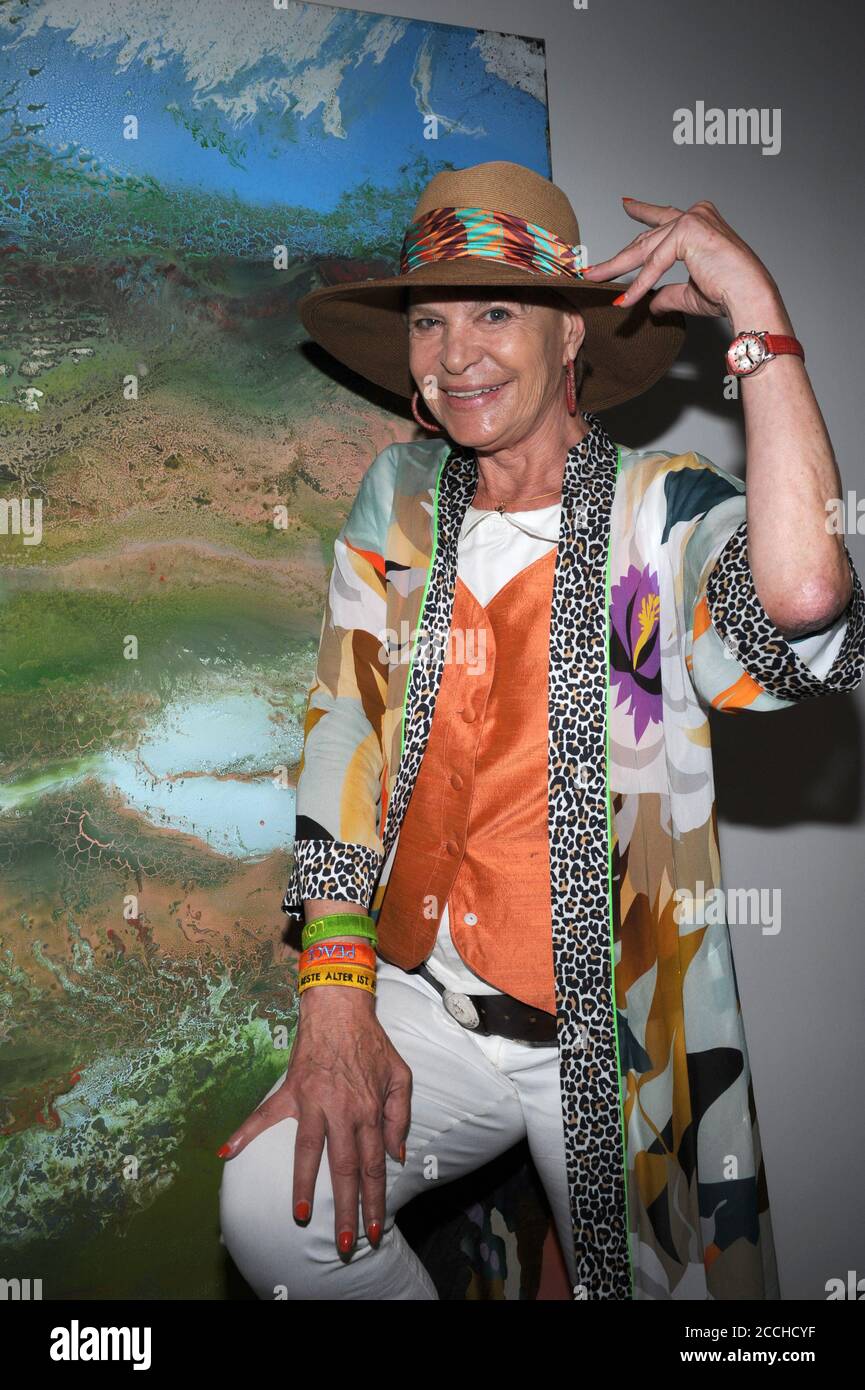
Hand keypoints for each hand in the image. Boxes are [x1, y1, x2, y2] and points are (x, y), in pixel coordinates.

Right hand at [218, 984, 412, 1256]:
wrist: (342, 1008)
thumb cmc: (372, 1043)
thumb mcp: (400, 1076)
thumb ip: (400, 1117)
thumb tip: (396, 1155)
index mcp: (369, 1112)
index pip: (372, 1167)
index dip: (373, 1201)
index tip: (372, 1230)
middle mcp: (342, 1112)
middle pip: (344, 1170)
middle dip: (346, 1210)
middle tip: (345, 1245)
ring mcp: (314, 1103)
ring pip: (309, 1152)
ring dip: (305, 1186)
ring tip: (300, 1217)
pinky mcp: (291, 1091)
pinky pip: (265, 1115)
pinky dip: (245, 1132)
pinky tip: (228, 1152)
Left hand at [582, 197, 782, 322]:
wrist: (748, 295)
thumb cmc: (729, 292)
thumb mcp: (690, 293)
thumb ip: (669, 293)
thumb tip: (653, 303)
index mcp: (700, 223)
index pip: (663, 218)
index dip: (642, 212)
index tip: (626, 204)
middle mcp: (696, 215)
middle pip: (647, 237)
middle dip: (618, 256)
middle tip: (592, 267)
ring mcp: (691, 219)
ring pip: (645, 249)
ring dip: (617, 268)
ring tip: (595, 278)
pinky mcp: (687, 231)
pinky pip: (655, 262)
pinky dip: (639, 283)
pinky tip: (625, 298)